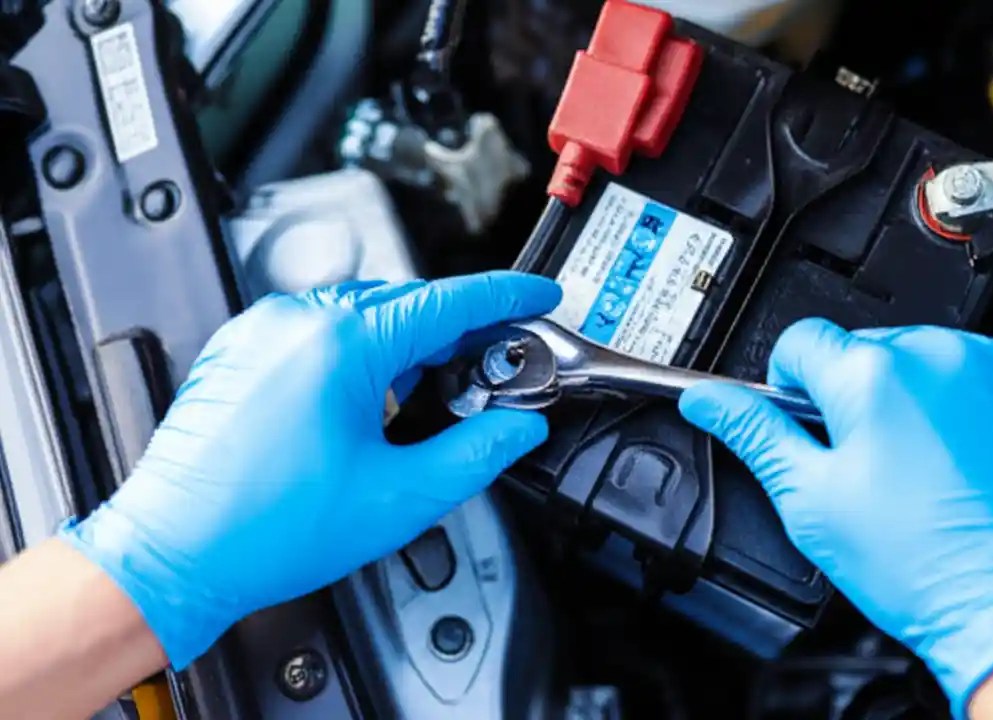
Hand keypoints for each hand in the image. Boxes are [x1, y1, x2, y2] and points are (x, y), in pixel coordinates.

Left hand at [59, 272, 560, 668]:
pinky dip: (358, 350)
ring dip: (406, 343)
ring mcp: (261, 331)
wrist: (174, 551)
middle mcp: (296, 321)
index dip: (505, 298)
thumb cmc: (264, 528)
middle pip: (407, 304)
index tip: (535, 297)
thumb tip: (520, 428)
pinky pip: (318, 329)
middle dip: (457, 330)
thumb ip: (477, 453)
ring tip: (429, 395)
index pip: (448, 301)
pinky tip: (371, 398)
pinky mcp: (240, 350)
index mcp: (341, 343)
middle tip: (494, 366)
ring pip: (362, 315)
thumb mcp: (401, 498)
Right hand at [678, 320, 992, 716]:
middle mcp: (938, 354)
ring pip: (927, 361)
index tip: (808, 422)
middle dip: (856, 396)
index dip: (791, 384)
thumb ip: (754, 434)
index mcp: (870, 374)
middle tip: (870, 466)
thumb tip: (709, 400)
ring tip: (927, 471)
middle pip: (865, 350)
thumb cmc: (923, 564)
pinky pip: (987, 373)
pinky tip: (969, 463)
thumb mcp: (811, 501)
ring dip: (916, 398)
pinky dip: (973, 406)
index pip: (800, 340)